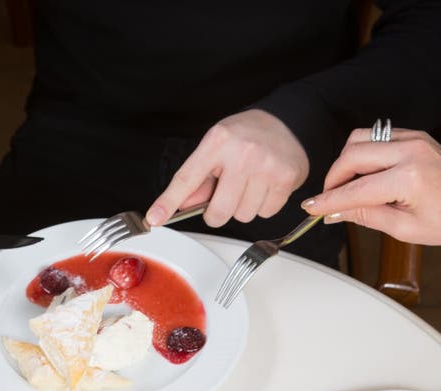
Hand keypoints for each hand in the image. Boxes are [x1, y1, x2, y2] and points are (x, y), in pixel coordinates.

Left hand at [146, 110, 308, 228]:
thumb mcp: (216, 147)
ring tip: (249, 184)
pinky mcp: (285, 179)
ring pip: (243, 216)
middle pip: (219, 211)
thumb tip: (182, 205)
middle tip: (225, 196)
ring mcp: (265, 167)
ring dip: (243, 208)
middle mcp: (242, 153)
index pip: (187, 179)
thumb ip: (199, 179)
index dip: (168, 202)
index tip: (154, 218)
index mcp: (217, 142)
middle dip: (218, 213)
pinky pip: (266, 213)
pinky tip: (265, 186)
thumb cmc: (246, 136)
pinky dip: (263, 206)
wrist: (287, 121)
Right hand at [301, 130, 440, 252]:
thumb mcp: (404, 229)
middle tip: (327, 198)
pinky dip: (364, 155)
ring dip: (347, 162)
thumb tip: (336, 212)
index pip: (356, 190)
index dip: (328, 201)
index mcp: (410, 179)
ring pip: (361, 139)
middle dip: (333, 177)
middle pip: (352, 154)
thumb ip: (366, 216)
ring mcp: (414, 139)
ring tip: (346, 187)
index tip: (311, 208)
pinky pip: (378, 138)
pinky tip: (366, 176)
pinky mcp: (416, 136)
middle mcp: (411, 152)